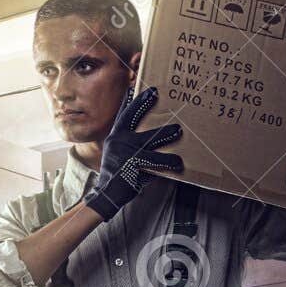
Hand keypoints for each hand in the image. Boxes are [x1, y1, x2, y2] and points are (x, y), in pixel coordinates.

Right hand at [82, 86, 183, 220]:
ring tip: (178, 130)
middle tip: (161, 102)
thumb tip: (151, 133)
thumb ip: (129, 142)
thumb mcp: (117, 154)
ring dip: (166, 134)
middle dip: (146, 107)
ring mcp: (125, 153)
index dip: (137, 102)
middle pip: (135, 119)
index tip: (150, 91)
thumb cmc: (116, 174)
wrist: (107, 194)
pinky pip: (155, 162)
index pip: (125, 114)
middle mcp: (118, 142)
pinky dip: (167, 162)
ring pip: (150, 140)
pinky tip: (178, 163)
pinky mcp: (132, 166)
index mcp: (115, 137)